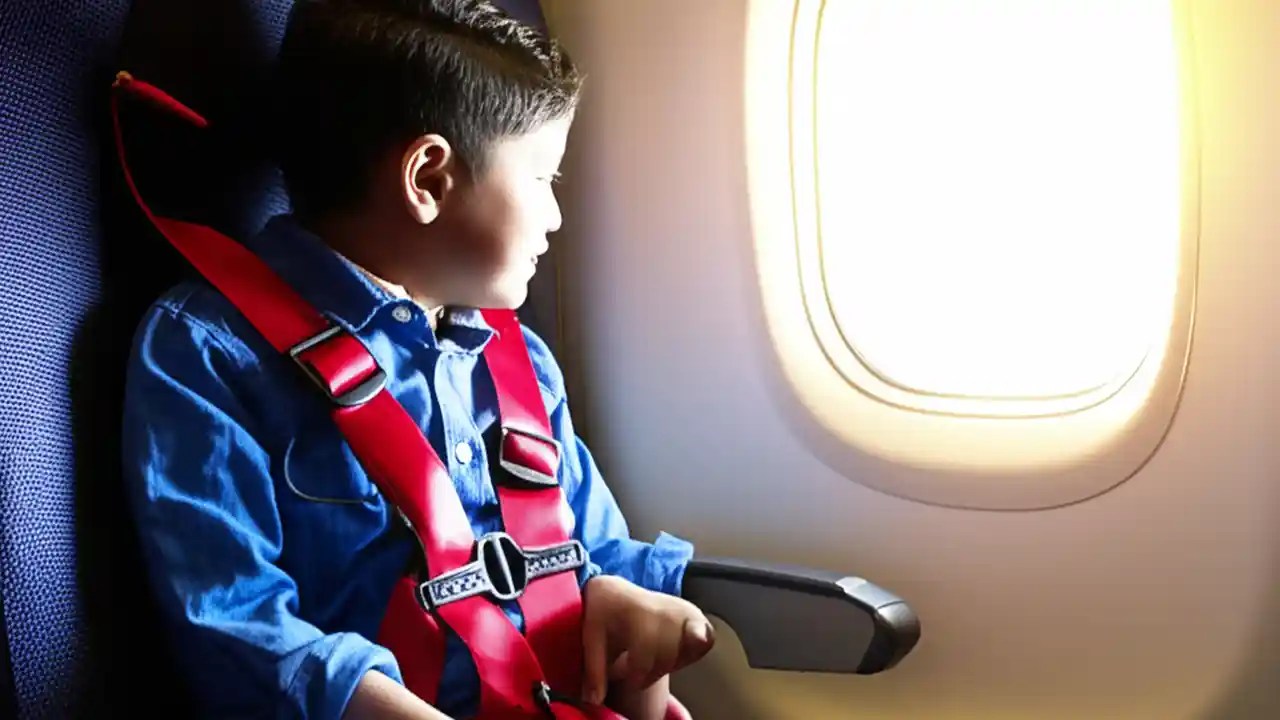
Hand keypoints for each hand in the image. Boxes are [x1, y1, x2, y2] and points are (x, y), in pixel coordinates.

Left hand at [580, 575, 715, 705]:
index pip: (648, 650)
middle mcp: (666, 607)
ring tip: (649, 655)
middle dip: (651, 670)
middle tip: (632, 666)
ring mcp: (684, 608)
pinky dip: (691, 652)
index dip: (636, 671)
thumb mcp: (591, 637)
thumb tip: (594, 701)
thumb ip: (595, 670)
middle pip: (670, 653)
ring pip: (691, 647)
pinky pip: (707, 639)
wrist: (615, 591)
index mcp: (638, 611)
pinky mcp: (696, 613)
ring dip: (670, 661)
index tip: (621, 673)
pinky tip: (670, 652)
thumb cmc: (602, 614)